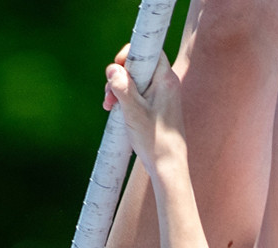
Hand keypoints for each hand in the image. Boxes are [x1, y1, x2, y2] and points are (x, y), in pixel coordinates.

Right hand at [103, 46, 184, 167]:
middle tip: (109, 96)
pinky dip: (127, 100)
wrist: (168, 166)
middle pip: (139, 67)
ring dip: (120, 91)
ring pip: (137, 82)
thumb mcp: (133, 111)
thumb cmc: (154, 140)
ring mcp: (163, 96)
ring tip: (110, 107)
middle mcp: (167, 84)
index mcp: (165, 80)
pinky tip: (117, 112)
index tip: (117, 68)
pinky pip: (140, 95)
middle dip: (120, 77)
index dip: (129, 55)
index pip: (148, 51)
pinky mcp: (158, 108)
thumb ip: (122, 86)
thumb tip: (113, 69)